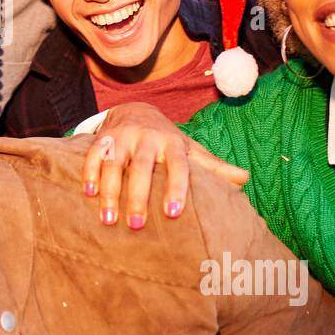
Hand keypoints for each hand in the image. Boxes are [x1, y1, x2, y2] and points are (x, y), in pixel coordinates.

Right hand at [83, 102, 248, 229]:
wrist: (136, 109)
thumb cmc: (168, 139)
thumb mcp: (190, 149)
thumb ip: (213, 166)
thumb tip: (245, 179)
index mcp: (173, 144)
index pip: (177, 166)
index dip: (176, 189)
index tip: (172, 214)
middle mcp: (147, 139)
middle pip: (142, 168)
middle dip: (138, 197)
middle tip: (137, 225)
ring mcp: (123, 137)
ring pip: (115, 164)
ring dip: (110, 191)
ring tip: (109, 219)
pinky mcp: (103, 138)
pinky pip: (93, 155)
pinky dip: (89, 173)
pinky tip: (88, 194)